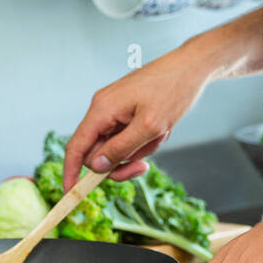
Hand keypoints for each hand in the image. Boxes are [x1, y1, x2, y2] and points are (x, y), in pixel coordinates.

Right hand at [63, 42, 212, 189]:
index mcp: (102, 109)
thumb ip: (120, 149)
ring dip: (138, 149)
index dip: (71, 172)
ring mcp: (114, 109)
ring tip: (160, 134)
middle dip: (121, 162)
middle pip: (98, 152)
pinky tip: (162, 128)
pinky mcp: (126, 110)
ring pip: (116, 146)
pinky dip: (144, 140)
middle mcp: (103, 108)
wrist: (191, 68)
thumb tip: (95, 166)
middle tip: (144, 166)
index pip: (76, 147)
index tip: (71, 194)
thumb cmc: (172, 91)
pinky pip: (128, 136)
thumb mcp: (149, 127)